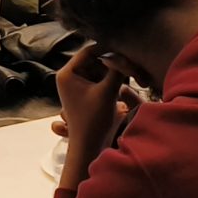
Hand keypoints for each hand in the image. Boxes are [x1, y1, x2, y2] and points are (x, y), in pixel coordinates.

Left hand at [55, 45, 126, 168]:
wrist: (89, 148)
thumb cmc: (94, 121)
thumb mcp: (108, 92)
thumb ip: (117, 70)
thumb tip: (125, 54)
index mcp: (67, 73)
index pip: (89, 51)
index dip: (109, 50)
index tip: (127, 53)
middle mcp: (68, 76)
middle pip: (95, 60)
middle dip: (112, 65)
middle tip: (130, 72)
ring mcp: (76, 85)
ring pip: (99, 70)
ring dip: (113, 75)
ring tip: (124, 86)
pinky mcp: (84, 94)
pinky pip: (99, 80)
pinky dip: (110, 83)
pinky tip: (119, 94)